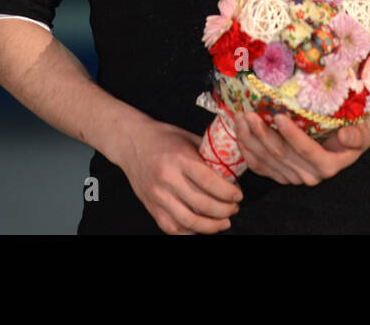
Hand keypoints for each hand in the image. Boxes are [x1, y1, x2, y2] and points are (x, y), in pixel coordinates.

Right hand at [117, 119, 243, 234]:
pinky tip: (201, 227)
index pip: (209, 182)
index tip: (238, 195)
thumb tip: (233, 165)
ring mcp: (157, 195)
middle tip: (234, 208)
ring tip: (223, 222)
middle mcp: (167, 179)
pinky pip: (172, 227)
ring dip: (211, 226)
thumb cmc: (161, 137)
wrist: (131, 141)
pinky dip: (189, 232)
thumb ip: (209, 153)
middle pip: (202, 204)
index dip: (228, 193)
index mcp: (179, 159)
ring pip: (189, 221)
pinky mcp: (150, 206)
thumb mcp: (188, 138)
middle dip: (225, 210)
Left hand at [229, 108, 369, 185]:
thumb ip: (358, 136)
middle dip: (262, 133)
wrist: (346, 141)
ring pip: (266, 160)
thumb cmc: (352, 131)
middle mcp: (309, 175)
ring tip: (240, 117)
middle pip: (281, 154)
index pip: (307, 151)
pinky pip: (259, 166)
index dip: (292, 135)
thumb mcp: (362, 131)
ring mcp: (292, 177)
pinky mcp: (280, 174)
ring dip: (250, 139)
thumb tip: (345, 137)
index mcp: (328, 165)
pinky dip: (246, 150)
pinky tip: (239, 134)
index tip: (278, 116)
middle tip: (249, 113)